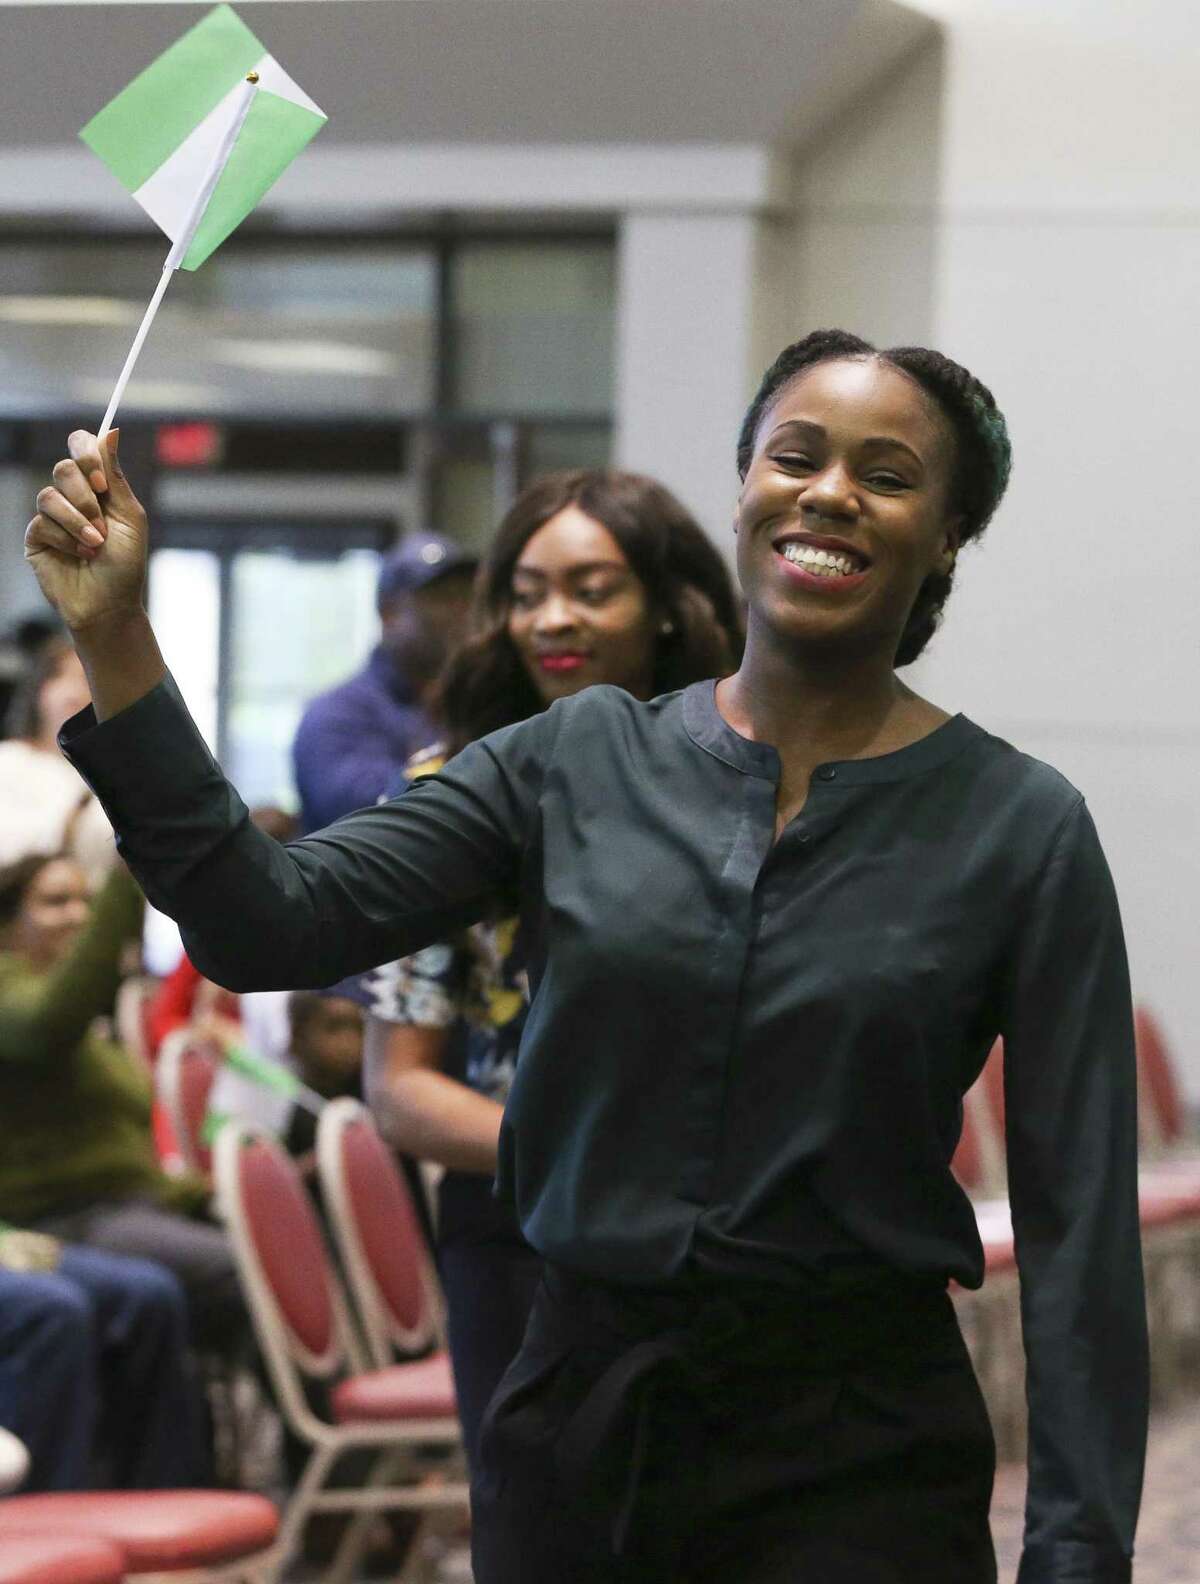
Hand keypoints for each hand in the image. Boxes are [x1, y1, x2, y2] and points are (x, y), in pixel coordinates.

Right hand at [24, 430, 148, 634]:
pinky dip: (66, 539)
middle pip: (64, 468)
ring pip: (50, 495)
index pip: (82, 447)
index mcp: (97, 487)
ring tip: (96, 545)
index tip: (101, 481)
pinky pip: (42, 522)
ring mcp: (52, 517)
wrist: (110, 605)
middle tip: (102, 524)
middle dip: (85, 497)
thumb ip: (117, 477)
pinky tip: (81, 555)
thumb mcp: (130, 518)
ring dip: (78, 522)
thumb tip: (112, 432)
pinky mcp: (36, 537)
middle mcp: (72, 497)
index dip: (87, 454)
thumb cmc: (125, 565)